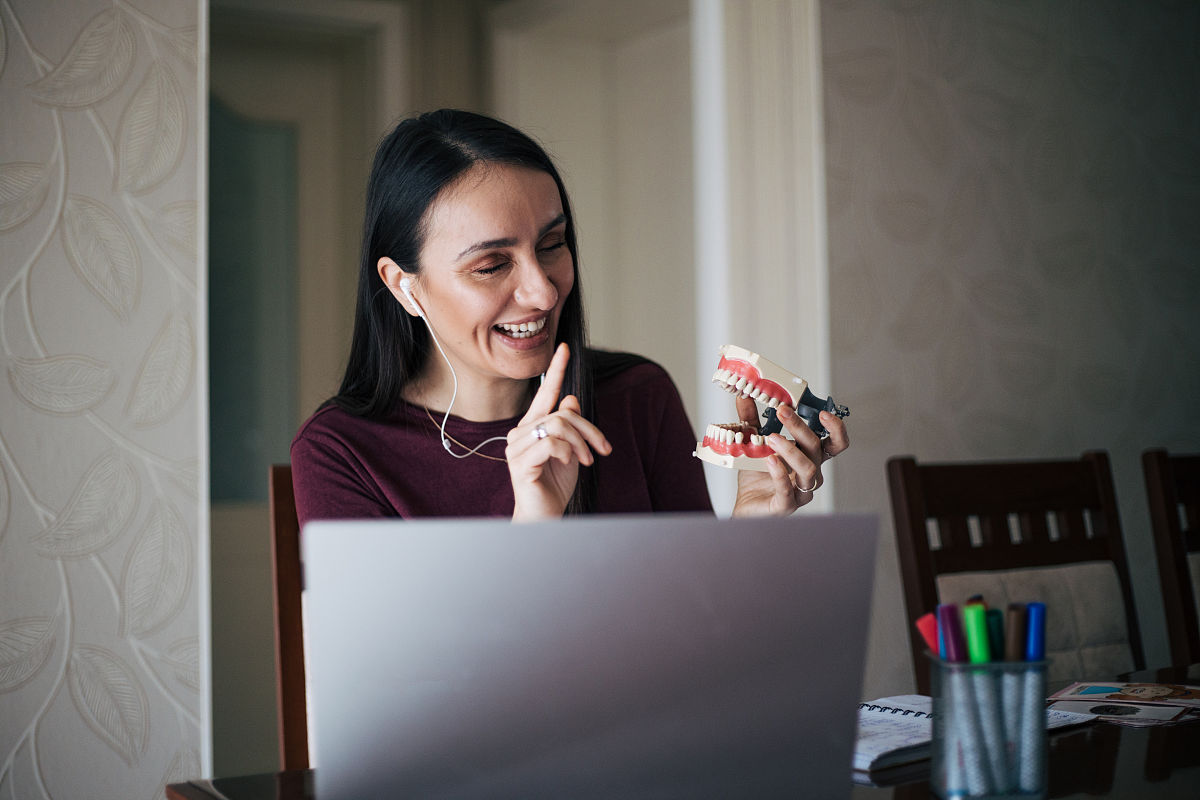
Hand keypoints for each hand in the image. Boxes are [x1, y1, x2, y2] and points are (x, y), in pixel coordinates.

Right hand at [507, 343, 611, 520]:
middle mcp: (521, 433)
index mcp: (533, 427)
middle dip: (589, 430)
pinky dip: (567, 452)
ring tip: (587, 461)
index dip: (556, 370)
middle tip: (603, 450)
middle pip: (562, 413)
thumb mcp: (571, 451)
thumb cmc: (555, 485)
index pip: (546, 394)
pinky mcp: (519, 463)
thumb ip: (570, 426)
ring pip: (558, 425)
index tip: (564, 349)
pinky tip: (570, 463)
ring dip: (581, 443)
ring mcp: (517, 448)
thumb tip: (571, 400)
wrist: (545, 516)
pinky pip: (550, 443)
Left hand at [731, 395, 849, 516]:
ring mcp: (800, 492)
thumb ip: (750, 420)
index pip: (834, 444)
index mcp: (808, 458)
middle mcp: (810, 474)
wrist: (745, 507)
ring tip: (772, 438)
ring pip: (809, 469)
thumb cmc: (756, 479)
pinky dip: (780, 474)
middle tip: (783, 411)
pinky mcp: (786, 506)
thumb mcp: (753, 443)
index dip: (836, 429)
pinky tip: (770, 460)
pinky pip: (788, 491)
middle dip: (801, 427)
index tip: (822, 413)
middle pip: (817, 448)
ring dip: (791, 450)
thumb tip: (744, 396)